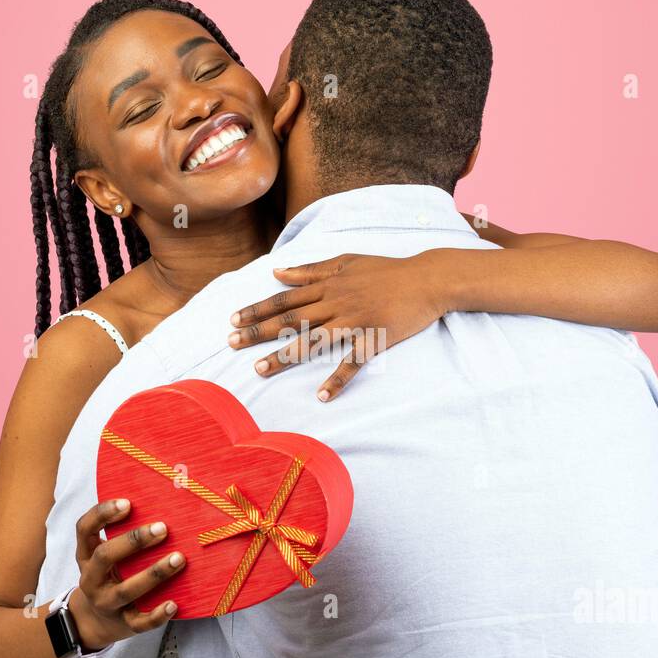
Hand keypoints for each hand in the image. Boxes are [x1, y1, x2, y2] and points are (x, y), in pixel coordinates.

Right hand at [67, 499, 183, 650]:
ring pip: (127, 590)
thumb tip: (156, 499)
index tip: (127, 503)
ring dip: (154, 574)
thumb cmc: (107, 576)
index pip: (84, 529)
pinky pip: (140, 622)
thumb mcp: (101, 555)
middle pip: (105, 556)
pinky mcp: (123, 624)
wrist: (92, 622)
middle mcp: (92, 579)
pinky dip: (157, 614)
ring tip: (178, 559)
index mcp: (86, 556)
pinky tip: (174, 604)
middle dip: (134, 541)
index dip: (102, 514)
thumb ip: (118, 534)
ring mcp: (107, 603)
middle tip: (163, 528)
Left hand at [227, 253, 445, 400]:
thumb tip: (277, 272)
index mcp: (327, 284)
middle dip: (258, 332)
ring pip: (312, 340)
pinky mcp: (373, 338)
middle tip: (231, 344)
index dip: (257, 309)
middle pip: (290, 319)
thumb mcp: (345, 261)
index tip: (233, 320)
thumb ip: (310, 270)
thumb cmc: (386, 270)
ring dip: (284, 356)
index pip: (284, 298)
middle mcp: (335, 302)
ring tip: (260, 370)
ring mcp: (354, 321)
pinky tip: (321, 396)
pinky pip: (352, 361)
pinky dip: (337, 379)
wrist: (426, 279)